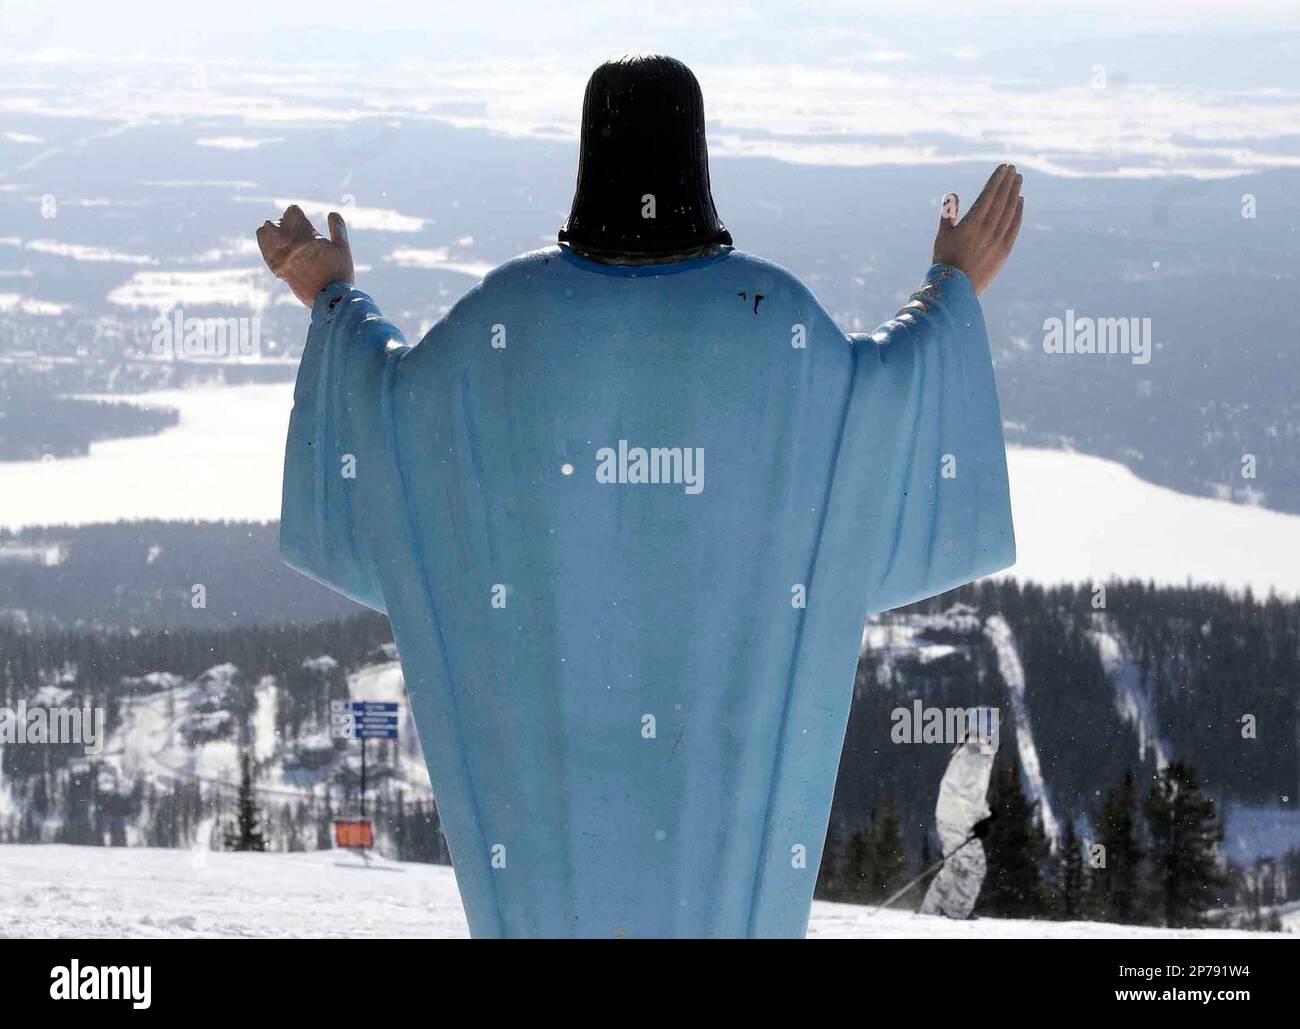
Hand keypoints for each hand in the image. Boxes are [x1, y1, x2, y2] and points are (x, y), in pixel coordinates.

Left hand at [256, 205, 353, 306]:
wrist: (330, 300)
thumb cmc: (339, 273)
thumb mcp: (343, 249)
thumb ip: (338, 228)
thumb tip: (332, 213)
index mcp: (306, 236)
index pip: (291, 212)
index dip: (296, 214)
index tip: (302, 221)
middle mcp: (291, 244)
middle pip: (273, 222)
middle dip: (282, 223)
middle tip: (292, 231)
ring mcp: (282, 256)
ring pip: (264, 234)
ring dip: (271, 232)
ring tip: (283, 239)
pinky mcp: (277, 269)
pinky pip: (265, 250)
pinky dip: (268, 245)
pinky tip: (279, 249)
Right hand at [931, 165, 1022, 295]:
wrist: (955, 289)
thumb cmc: (944, 261)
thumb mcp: (942, 235)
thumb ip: (948, 214)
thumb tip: (951, 194)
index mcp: (971, 223)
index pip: (989, 195)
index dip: (997, 180)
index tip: (1004, 168)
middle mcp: (987, 229)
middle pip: (1002, 200)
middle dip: (1008, 183)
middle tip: (1013, 169)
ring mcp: (998, 240)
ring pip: (1010, 211)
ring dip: (1015, 193)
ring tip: (1018, 180)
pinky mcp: (1004, 251)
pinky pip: (1014, 227)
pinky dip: (1018, 212)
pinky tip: (1020, 201)